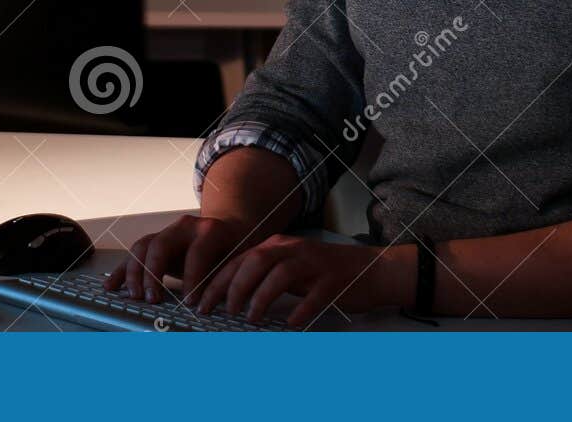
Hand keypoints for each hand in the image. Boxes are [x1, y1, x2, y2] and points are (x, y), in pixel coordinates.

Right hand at [101, 214, 256, 304]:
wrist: (227, 228)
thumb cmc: (231, 249)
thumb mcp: (235, 261)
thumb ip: (224, 280)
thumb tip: (219, 307)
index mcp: (209, 230)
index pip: (196, 253)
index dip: (193, 278)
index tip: (191, 303)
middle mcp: (185, 227)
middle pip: (160, 245)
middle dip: (153, 274)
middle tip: (153, 299)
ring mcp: (166, 232)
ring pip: (142, 247)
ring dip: (135, 273)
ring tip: (134, 296)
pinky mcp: (154, 243)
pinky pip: (133, 254)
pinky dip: (122, 271)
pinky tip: (111, 286)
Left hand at [193, 234, 406, 327]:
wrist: (370, 270)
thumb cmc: (324, 273)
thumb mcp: (289, 268)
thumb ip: (263, 276)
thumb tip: (229, 297)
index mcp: (278, 246)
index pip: (240, 260)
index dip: (218, 281)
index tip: (201, 302)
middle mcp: (293, 250)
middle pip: (254, 263)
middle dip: (234, 288)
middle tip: (224, 311)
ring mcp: (314, 264)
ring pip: (279, 276)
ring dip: (261, 298)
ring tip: (252, 318)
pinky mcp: (333, 281)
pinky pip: (313, 296)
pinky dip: (299, 311)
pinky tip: (291, 324)